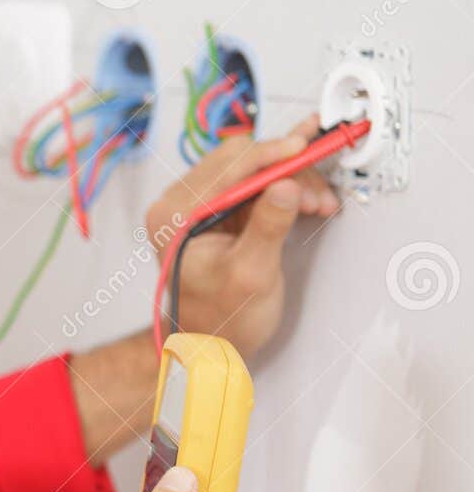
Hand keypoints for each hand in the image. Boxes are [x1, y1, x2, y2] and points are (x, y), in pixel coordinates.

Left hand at [143, 114, 340, 358]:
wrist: (211, 343)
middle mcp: (180, 204)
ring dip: (291, 180)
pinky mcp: (221, 210)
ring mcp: (200, 205)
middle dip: (286, 171)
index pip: (224, 169)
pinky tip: (309, 197)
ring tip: (318, 205)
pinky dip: (286, 187)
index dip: (269, 155)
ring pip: (254, 168)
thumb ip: (267, 228)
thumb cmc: (220, 320)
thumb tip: (286, 187)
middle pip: (241, 161)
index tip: (303, 149)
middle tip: (317, 195)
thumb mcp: (250, 276)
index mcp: (173, 217)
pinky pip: (257, 183)